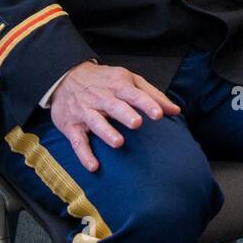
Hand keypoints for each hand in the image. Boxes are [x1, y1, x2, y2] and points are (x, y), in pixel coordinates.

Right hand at [49, 61, 180, 171]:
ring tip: (119, 142)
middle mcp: (101, 98)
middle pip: (115, 106)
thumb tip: (176, 110)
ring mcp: (85, 112)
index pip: (135, 95)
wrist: (65, 77)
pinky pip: (78, 141)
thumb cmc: (105, 80)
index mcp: (118, 86)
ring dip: (106, 132)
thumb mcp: (130, 80)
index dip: (147, 104)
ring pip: (96, 122)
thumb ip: (153, 95)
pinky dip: (84, 154)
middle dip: (125, 114)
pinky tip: (93, 166)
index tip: (159, 114)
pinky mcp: (72, 126)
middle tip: (137, 123)